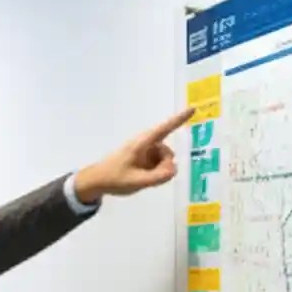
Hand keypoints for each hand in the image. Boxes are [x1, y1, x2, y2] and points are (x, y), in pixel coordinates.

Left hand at [74, 107, 195, 202]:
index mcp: (142, 143)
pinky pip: (159, 165)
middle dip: (165, 166)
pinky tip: (143, 179)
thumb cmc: (114, 178)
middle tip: (150, 179)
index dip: (179, 119)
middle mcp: (146, 145)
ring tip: (142, 179)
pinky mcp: (145, 159)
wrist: (97, 181)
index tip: (193, 109)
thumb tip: (174, 170)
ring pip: (165, 161)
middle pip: (167, 153)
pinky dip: (156, 173)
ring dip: (160, 171)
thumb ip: (157, 177)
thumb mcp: (136, 181)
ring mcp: (146, 152)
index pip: (164, 129)